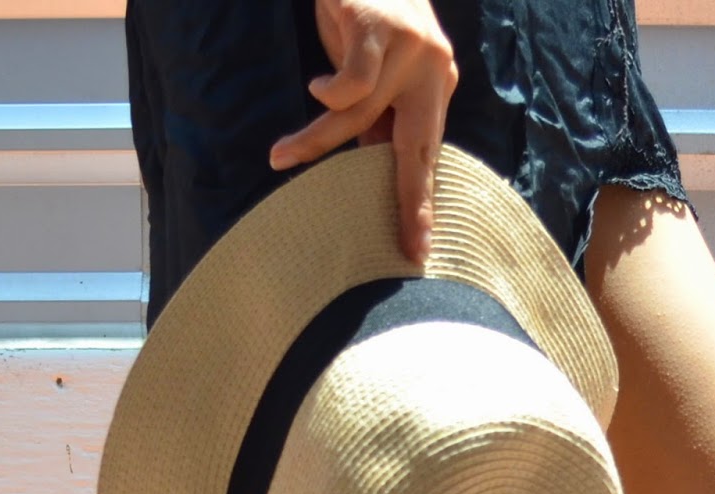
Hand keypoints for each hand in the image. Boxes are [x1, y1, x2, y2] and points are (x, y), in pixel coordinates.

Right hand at [270, 0, 457, 263]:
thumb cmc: (361, 13)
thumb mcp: (375, 73)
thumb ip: (376, 116)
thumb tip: (369, 164)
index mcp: (434, 85)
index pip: (426, 156)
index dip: (420, 204)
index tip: (416, 250)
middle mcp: (432, 69)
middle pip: (418, 150)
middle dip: (410, 201)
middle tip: (408, 247)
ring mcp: (410, 48)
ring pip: (361, 117)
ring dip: (315, 141)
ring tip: (280, 156)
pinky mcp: (380, 27)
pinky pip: (351, 82)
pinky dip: (327, 91)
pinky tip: (315, 84)